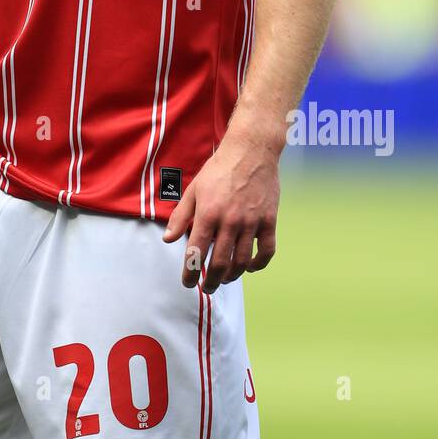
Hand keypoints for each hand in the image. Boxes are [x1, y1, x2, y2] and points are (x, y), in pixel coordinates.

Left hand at [161, 129, 279, 290]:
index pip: (196, 253)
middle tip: (208, 288)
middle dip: (211, 281)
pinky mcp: (269, 220)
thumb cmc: (219, 169)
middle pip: (220, 264)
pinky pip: (266, 251)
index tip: (188, 282)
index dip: (190, 273)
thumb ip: (180, 216)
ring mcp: (251, 222)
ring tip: (225, 279)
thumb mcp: (194, 189)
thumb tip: (168, 239)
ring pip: (242, 262)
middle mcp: (230, 221)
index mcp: (208, 214)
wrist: (251, 150)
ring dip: (232, 276)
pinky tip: (249, 267)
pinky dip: (258, 264)